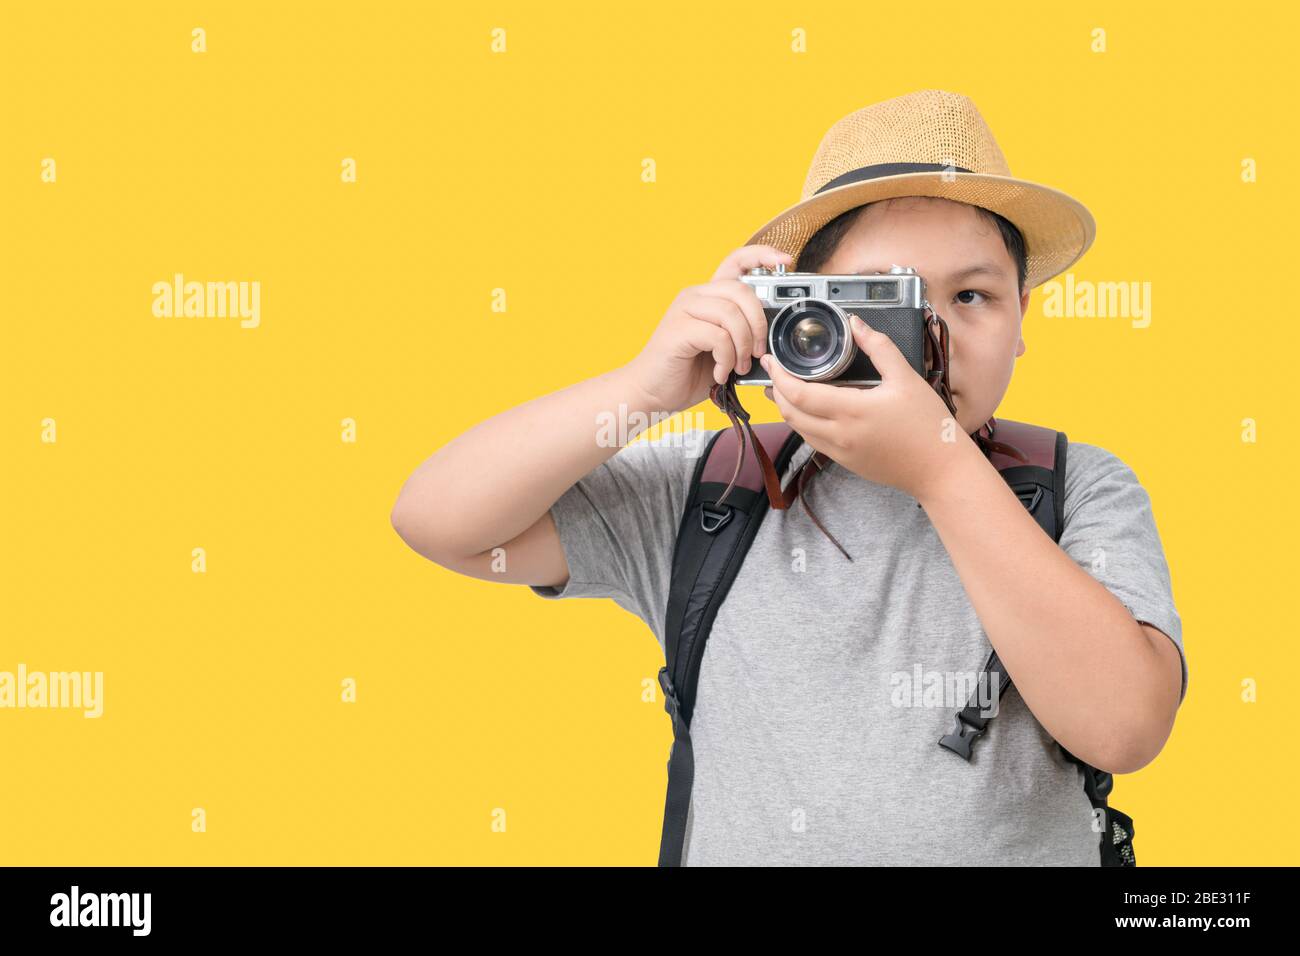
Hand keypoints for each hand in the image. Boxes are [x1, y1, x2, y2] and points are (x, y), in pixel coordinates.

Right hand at [621, 245, 790, 413]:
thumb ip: (742, 333)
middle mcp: (695, 296)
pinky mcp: (677, 329)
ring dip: (743, 346)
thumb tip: (772, 337)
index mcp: (708, 295)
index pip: (736, 261)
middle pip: (741, 290)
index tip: (785, 263)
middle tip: (758, 352)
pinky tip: (720, 373)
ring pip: (731, 314)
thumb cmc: (688, 372)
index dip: (762, 255)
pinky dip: (726, 359)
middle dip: (759, 324)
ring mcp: (683, 310)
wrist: (652, 393)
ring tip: (737, 367)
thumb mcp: (724, 348)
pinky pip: (718, 336)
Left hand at [761, 313, 966, 499]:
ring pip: (798, 430)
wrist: (940, 469)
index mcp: (852, 411)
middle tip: (774, 372)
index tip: (771, 361)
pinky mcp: (846, 462)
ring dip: (787, 409)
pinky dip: (803, 424)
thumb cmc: (928, 425)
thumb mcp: (906, 378)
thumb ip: (879, 347)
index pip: (799, 394)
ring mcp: (840, 452)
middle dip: (776, 391)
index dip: (779, 376)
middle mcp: (840, 435)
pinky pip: (813, 441)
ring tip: (784, 389)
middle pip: (790, 413)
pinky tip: (809, 410)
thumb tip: (857, 324)